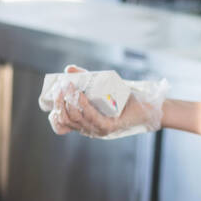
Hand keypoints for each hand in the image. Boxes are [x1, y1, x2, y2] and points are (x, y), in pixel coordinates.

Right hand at [48, 66, 163, 138]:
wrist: (148, 106)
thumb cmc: (124, 97)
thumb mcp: (101, 87)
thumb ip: (85, 79)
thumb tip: (68, 70)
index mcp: (85, 123)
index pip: (61, 126)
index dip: (54, 115)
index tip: (53, 99)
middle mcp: (89, 129)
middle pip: (66, 120)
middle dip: (60, 103)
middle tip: (60, 87)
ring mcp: (98, 129)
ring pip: (76, 118)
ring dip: (69, 101)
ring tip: (68, 86)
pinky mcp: (109, 126)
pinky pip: (91, 117)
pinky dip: (83, 104)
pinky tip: (80, 93)